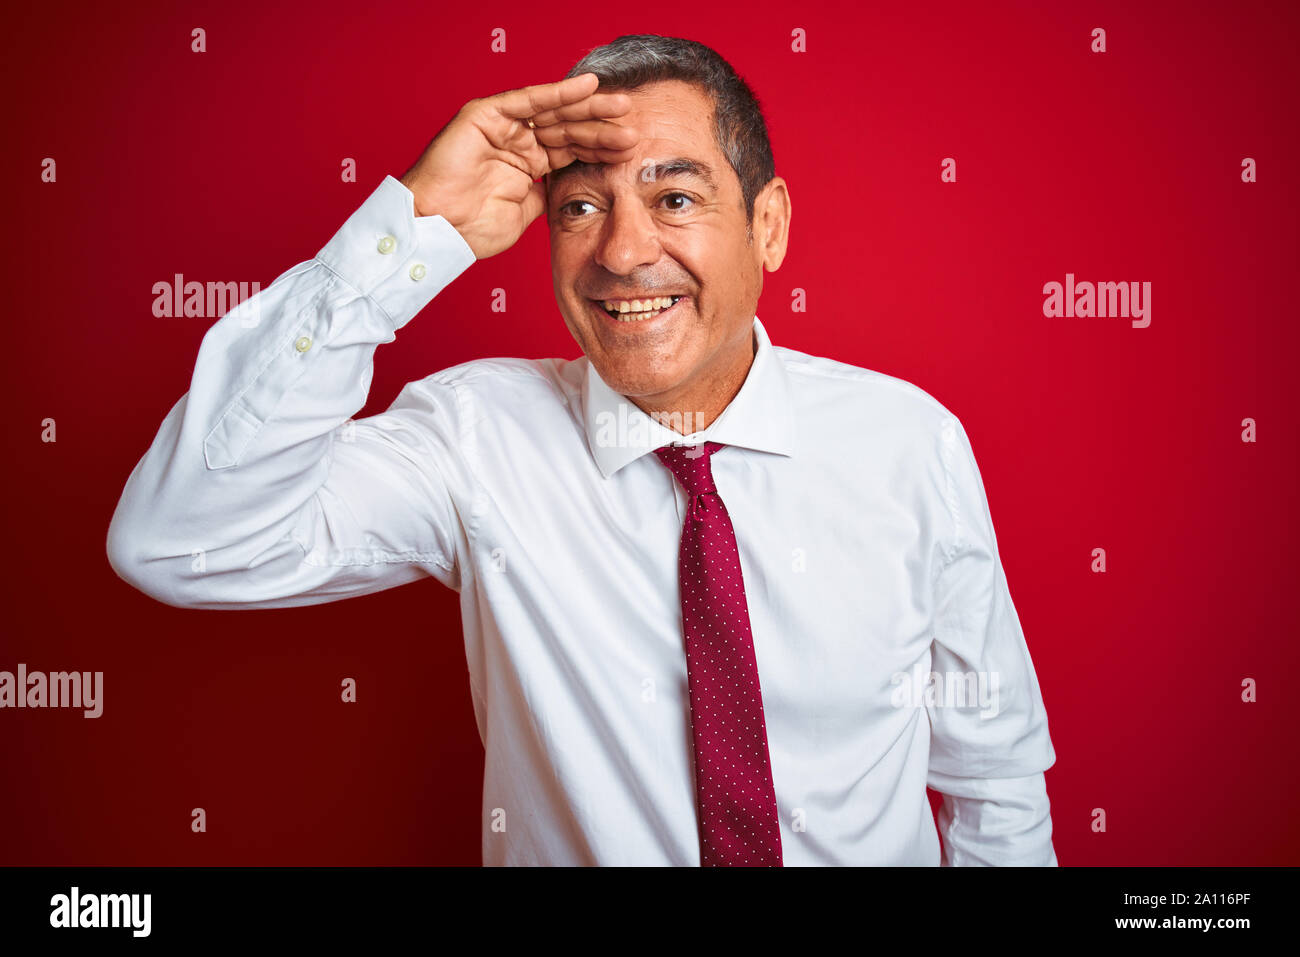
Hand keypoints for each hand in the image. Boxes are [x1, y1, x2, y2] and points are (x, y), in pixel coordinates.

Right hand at [398, 73, 638, 259]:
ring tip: (621, 107)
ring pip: (554, 112)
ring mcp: (502, 125)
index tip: (632, 151)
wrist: (438, 229)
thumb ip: (547, 195)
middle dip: (601, 126)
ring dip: (589, 109)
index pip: (572, 150)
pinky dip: (557, 93)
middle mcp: (517, 140)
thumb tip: (571, 191)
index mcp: (527, 163)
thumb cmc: (472, 227)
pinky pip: (528, 100)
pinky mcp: (486, 114)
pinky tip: (588, 87)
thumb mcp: (526, 213)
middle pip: (568, 128)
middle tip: (634, 125)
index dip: (600, 149)